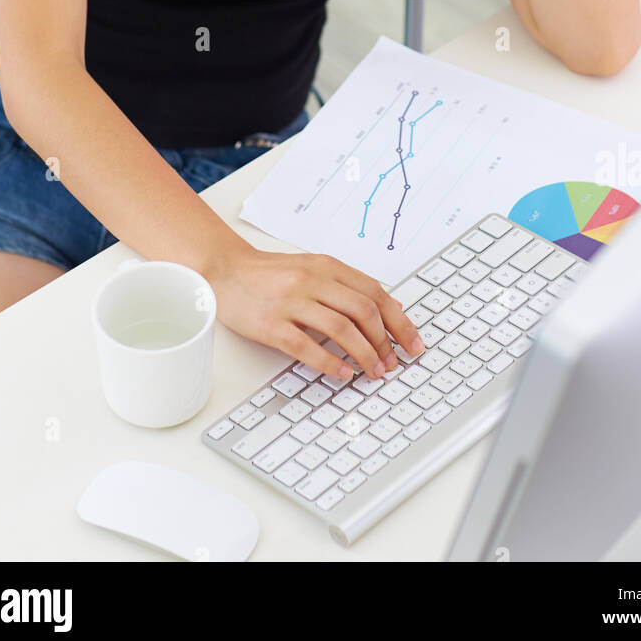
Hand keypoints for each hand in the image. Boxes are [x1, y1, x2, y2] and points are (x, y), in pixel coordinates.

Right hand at [210, 241, 425, 380]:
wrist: (227, 271)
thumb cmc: (272, 274)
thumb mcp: (314, 268)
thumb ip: (348, 285)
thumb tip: (390, 307)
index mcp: (327, 266)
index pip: (375, 293)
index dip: (400, 321)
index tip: (414, 343)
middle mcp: (313, 281)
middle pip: (364, 311)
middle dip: (386, 342)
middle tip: (394, 363)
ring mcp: (292, 302)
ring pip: (342, 329)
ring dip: (365, 355)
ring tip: (374, 372)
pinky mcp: (272, 325)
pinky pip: (307, 347)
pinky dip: (330, 363)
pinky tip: (343, 373)